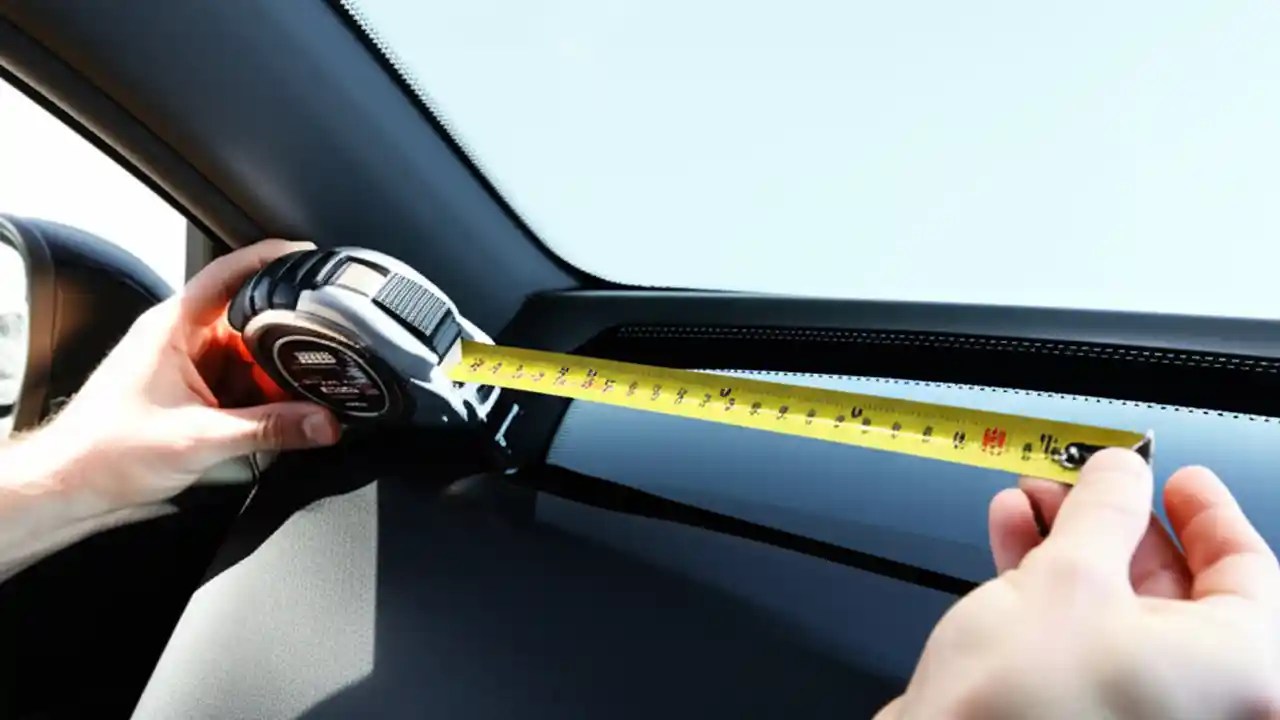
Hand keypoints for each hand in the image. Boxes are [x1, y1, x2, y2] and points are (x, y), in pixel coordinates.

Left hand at [42, 239, 341, 512]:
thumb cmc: (106, 451)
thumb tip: (323, 423)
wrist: (71, 484)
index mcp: (173, 327)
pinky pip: (237, 381)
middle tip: (320, 356)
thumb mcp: (201, 439)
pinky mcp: (188, 390)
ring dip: (271, 376)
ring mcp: (184, 363)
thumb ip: (270, 429)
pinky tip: (272, 416)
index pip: (229, 273)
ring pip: (246, 355)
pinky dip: (258, 397)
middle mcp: (179, 338)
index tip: (307, 255)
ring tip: (295, 399)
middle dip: (284, 338)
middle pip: (248, 319)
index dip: (271, 258)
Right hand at [877, 450, 1279, 718]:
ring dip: (1075, 544)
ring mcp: (1144, 716)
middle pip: (1178, 589)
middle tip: (1087, 480)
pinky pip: (1087, 639)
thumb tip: (1120, 476)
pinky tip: (1016, 539)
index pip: (1249, 571)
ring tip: (1036, 499)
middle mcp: (1205, 706)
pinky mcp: (1084, 717)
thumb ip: (1105, 509)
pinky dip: (1054, 587)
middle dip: (1117, 522)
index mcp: (1240, 675)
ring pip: (1122, 611)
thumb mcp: (1069, 576)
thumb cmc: (1020, 710)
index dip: (1207, 512)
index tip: (1177, 478)